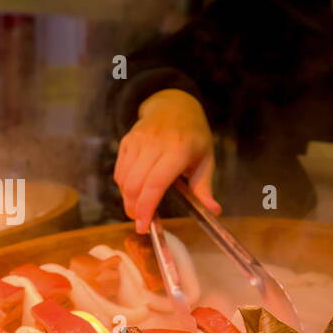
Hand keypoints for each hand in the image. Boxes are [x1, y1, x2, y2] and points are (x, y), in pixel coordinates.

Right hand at [114, 88, 219, 233]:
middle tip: (142, 221)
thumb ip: (204, 187)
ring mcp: (138, 141)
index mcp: (179, 150)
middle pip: (134, 185)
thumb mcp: (206, 159)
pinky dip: (123, 186)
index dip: (147, 208)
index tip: (144, 226)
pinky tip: (134, 189)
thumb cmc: (193, 135)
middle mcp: (155, 144)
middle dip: (134, 209)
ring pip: (123, 180)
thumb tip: (214, 211)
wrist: (174, 105)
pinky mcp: (126, 141)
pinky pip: (119, 171)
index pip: (155, 184)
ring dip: (127, 200)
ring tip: (138, 207)